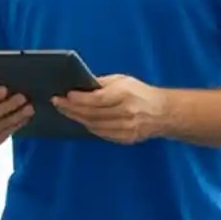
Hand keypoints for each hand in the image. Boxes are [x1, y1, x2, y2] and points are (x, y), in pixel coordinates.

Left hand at [51, 74, 168, 144]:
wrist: (163, 112)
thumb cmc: (140, 92)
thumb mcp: (123, 80)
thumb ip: (102, 83)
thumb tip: (79, 85)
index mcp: (125, 94)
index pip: (96, 99)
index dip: (78, 98)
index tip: (65, 95)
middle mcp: (126, 112)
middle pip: (91, 114)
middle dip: (71, 108)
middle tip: (57, 103)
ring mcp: (126, 128)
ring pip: (94, 125)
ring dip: (77, 118)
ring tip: (65, 111)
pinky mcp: (126, 138)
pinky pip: (101, 134)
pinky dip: (89, 126)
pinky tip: (80, 120)